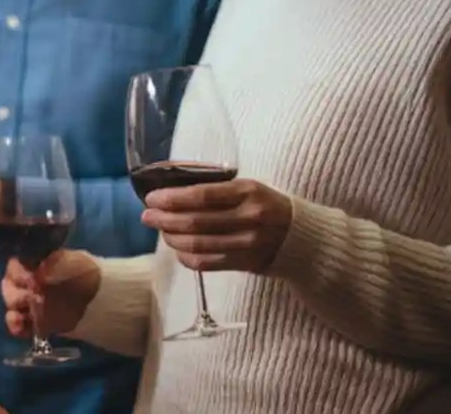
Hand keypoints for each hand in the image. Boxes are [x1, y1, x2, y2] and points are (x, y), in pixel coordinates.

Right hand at [2, 251, 100, 337]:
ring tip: (18, 318)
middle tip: (27, 298)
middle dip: (13, 294)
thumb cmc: (84, 274)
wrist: (104, 300)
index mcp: (36, 264)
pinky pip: (22, 326)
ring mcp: (34, 304)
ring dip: (12, 312)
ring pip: (13, 307)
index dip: (16, 273)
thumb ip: (48, 266)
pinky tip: (19, 328)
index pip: (15, 266)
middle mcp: (31, 282)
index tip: (26, 279)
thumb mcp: (66, 262)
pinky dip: (17, 327)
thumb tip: (35, 275)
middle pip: (9, 287)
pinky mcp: (40, 323)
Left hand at [141, 179, 292, 272]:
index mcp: (247, 192)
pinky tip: (177, 250)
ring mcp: (246, 244)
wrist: (303, 238)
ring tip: (160, 231)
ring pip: (197, 244)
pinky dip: (185, 257)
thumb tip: (173, 191)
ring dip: (171, 238)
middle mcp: (248, 218)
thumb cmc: (267, 206)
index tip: (151, 198)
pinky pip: (206, 264)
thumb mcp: (249, 187)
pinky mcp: (244, 264)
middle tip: (147, 216)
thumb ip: (217, 189)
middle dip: (164, 219)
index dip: (171, 198)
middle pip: (194, 222)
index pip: (201, 195)